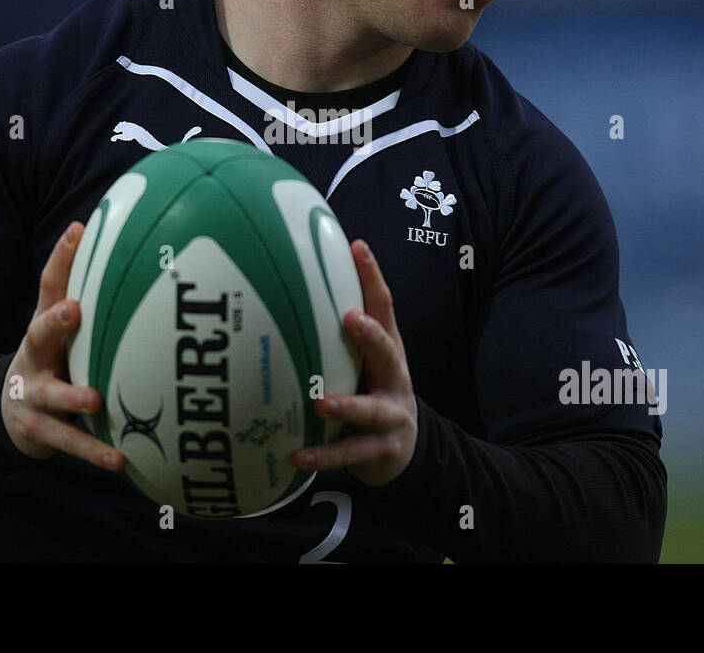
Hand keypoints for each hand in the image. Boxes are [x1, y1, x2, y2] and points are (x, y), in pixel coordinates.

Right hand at [0, 221, 125, 471]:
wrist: (8, 408)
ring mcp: (34, 394)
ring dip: (72, 397)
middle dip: (55, 322)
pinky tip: (119, 459)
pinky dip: (94, 451)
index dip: (61, 258)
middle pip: (38, 334)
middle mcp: (34, 356)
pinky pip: (69, 442)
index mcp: (43, 326)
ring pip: (52, 396)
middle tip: (74, 310)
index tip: (78, 231)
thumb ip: (79, 289)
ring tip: (94, 400)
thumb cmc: (50, 356)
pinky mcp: (40, 430)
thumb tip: (100, 232)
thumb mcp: (57, 324)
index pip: (50, 286)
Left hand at [293, 239, 417, 486]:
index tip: (358, 247)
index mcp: (388, 350)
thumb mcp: (365, 359)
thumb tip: (297, 284)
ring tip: (320, 404)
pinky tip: (298, 455)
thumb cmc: (373, 390)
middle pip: (389, 353)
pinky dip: (324, 455)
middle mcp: (395, 379)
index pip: (384, 307)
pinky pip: (350, 454)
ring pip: (371, 410)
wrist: (407, 450)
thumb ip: (342, 330)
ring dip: (346, 405)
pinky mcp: (381, 449)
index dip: (373, 277)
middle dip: (371, 336)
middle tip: (351, 319)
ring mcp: (391, 415)